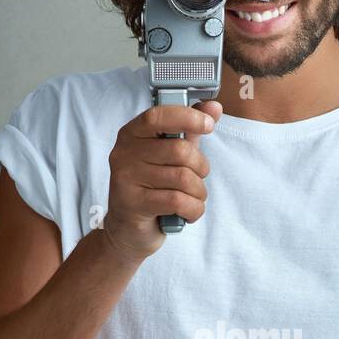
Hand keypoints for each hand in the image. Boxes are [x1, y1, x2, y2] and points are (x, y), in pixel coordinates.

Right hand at [102, 99, 221, 260]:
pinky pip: (177, 201)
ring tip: (192, 198)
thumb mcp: (170, 156)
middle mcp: (124, 153)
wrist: (128, 230)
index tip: (209, 125)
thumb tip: (214, 108)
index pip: (159, 116)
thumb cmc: (152, 188)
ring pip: (183, 178)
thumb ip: (189, 130)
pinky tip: (187, 212)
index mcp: (132, 134)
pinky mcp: (133, 203)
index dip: (188, 117)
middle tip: (198, 178)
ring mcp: (126, 178)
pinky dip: (193, 209)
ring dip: (198, 192)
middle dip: (200, 168)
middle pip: (180, 151)